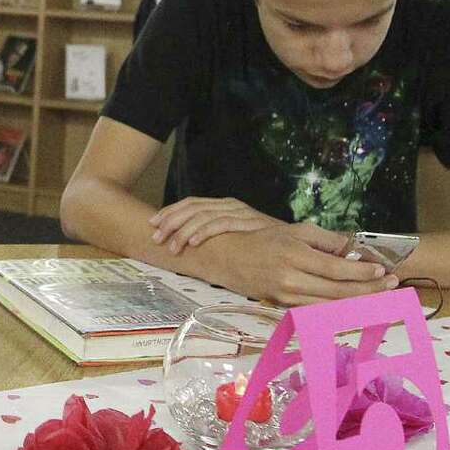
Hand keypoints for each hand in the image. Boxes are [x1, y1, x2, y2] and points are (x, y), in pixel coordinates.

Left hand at [150, 197, 280, 252]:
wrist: (297, 244)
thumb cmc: (263, 245)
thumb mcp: (236, 236)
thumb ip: (216, 235)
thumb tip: (184, 242)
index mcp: (225, 205)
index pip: (191, 203)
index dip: (170, 212)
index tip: (152, 224)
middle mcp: (231, 205)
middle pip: (193, 207)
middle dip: (171, 222)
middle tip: (156, 237)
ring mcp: (241, 212)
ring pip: (204, 216)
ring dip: (184, 230)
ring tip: (171, 246)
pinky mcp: (250, 222)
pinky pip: (222, 224)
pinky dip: (204, 232)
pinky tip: (192, 242)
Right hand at [193, 225, 398, 305]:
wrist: (228, 259)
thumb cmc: (263, 240)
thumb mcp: (295, 230)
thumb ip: (326, 240)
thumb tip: (354, 248)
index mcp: (295, 256)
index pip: (337, 269)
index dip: (363, 272)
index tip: (383, 270)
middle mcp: (292, 281)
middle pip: (339, 292)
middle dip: (369, 290)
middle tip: (392, 285)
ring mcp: (288, 298)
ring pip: (332, 306)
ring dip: (360, 303)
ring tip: (382, 297)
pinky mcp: (285, 307)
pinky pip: (319, 311)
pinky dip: (341, 309)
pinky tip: (358, 305)